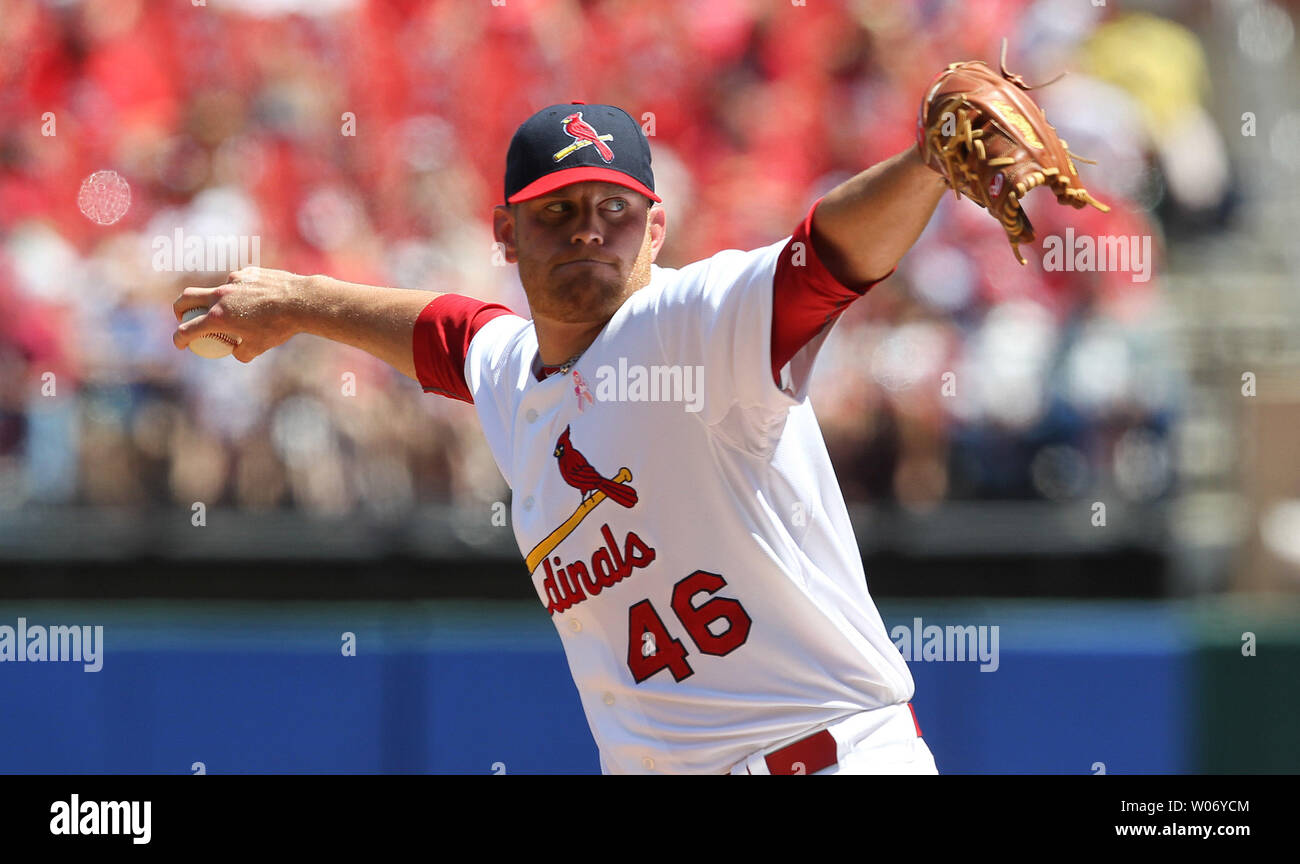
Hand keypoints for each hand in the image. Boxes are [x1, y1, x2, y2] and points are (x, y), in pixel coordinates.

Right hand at [172, 267, 306, 362]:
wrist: (301, 301)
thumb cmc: (279, 327)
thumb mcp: (258, 348)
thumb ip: (240, 353)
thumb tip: (234, 349)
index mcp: (218, 317)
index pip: (187, 330)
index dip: (179, 339)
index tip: (181, 344)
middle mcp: (220, 296)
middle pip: (186, 298)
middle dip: (180, 310)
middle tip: (185, 318)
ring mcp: (233, 281)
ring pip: (215, 289)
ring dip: (217, 301)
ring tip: (238, 313)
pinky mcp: (246, 272)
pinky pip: (236, 283)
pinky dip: (239, 292)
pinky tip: (257, 300)